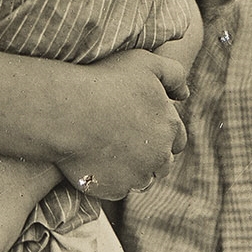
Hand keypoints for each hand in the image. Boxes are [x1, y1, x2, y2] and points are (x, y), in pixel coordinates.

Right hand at [52, 49, 188, 201]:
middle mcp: (160, 156)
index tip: (139, 123)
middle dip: (149, 153)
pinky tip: (92, 159)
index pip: (177, 137)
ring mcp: (137, 177)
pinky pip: (116, 188)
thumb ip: (173, 73)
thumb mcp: (144, 62)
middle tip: (121, 137)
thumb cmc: (103, 81)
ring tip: (106, 149)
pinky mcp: (114, 190)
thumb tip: (185, 94)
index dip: (160, 130)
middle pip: (162, 161)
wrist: (66, 111)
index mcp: (169, 127)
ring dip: (131, 168)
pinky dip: (108, 178)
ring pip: (141, 178)